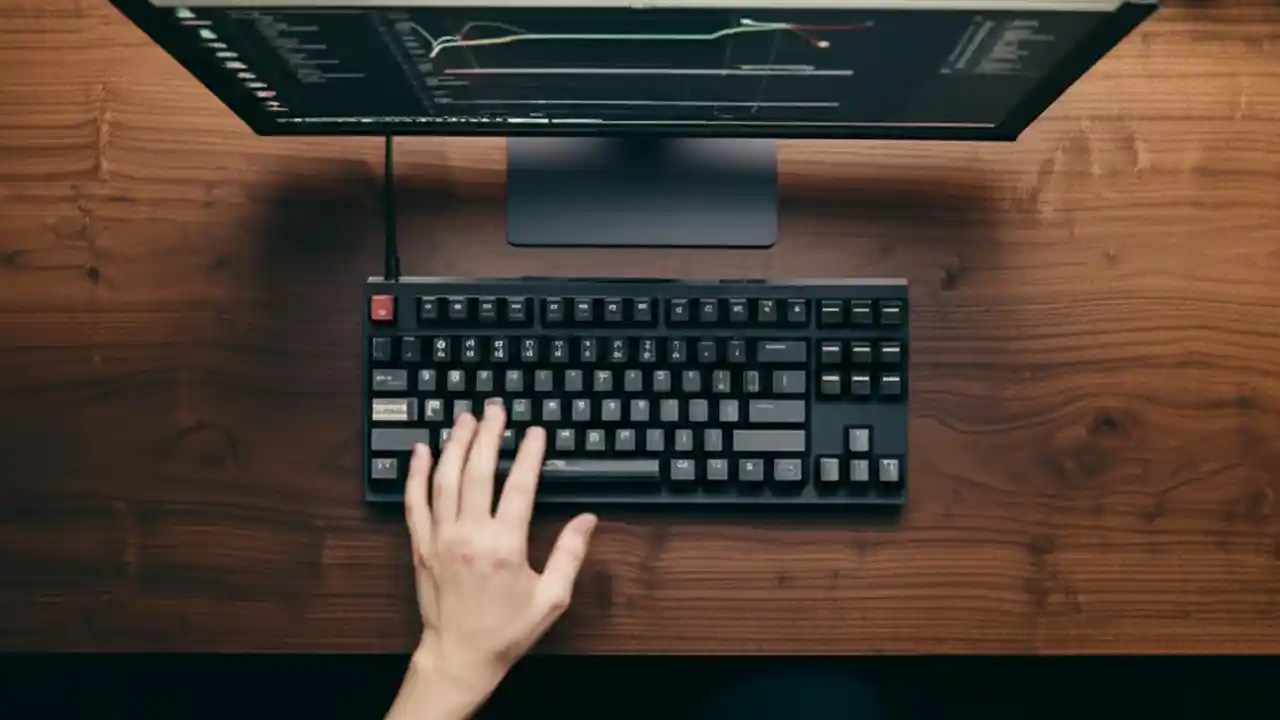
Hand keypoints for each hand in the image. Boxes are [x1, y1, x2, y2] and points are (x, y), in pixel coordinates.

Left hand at [387, 405, 598, 719]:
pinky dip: (415, 473)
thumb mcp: (551, 598)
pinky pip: (414, 502)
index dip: (528, 454)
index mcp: (503, 546)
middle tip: (496, 410)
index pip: (518, 486)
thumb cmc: (505, 631)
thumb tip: (588, 520)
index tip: (534, 431)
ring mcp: (439, 539)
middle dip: (488, 435)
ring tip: (465, 419)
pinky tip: (421, 451)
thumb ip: (570, 555)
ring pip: (443, 479)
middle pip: (476, 472)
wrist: (458, 657)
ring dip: (454, 445)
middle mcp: (468, 536)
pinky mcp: (420, 546)